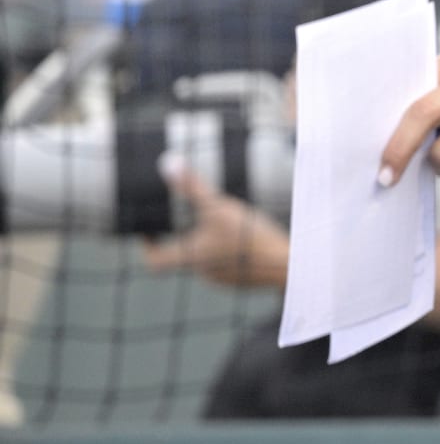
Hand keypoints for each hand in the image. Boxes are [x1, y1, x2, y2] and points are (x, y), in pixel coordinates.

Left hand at [140, 156, 290, 287]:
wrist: (288, 266)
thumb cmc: (249, 239)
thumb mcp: (219, 207)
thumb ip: (192, 187)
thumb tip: (167, 164)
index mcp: (191, 257)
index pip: (155, 259)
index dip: (147, 245)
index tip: (148, 230)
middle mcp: (203, 272)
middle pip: (183, 256)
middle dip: (184, 236)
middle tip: (189, 216)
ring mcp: (224, 278)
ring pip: (207, 259)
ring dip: (209, 243)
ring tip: (220, 223)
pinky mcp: (243, 279)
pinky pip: (228, 264)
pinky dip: (229, 251)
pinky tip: (244, 238)